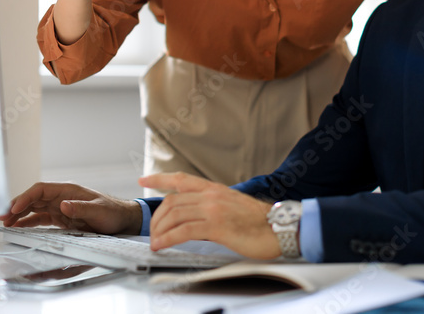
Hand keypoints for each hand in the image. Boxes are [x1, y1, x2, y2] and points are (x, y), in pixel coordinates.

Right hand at [0, 182, 142, 235]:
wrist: (121, 220)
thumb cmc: (112, 212)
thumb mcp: (98, 210)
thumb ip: (81, 208)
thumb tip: (63, 205)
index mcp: (68, 190)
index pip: (41, 189)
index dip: (26, 197)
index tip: (15, 208)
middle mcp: (61, 197)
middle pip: (34, 198)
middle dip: (17, 206)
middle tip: (3, 217)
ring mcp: (60, 207)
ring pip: (35, 208)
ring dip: (20, 215)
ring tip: (6, 223)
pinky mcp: (61, 218)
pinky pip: (41, 218)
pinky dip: (28, 222)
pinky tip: (18, 227)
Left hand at [140, 172, 279, 258]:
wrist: (280, 227)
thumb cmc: (260, 221)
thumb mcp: (232, 205)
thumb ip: (212, 207)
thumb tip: (195, 217)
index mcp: (215, 189)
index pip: (181, 179)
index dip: (160, 178)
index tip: (144, 179)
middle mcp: (211, 195)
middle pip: (172, 201)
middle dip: (157, 218)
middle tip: (152, 231)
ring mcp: (213, 209)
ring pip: (174, 215)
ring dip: (160, 230)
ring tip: (155, 242)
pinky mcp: (217, 226)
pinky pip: (183, 231)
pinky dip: (168, 238)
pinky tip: (162, 245)